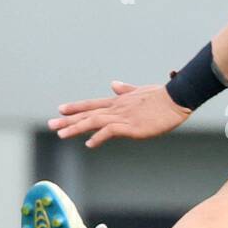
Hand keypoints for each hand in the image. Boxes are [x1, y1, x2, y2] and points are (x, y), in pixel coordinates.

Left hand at [48, 82, 190, 147]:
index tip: (61, 109)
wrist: (176, 98)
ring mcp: (123, 116)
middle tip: (51, 124)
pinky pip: (109, 131)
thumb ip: (126, 89)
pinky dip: (98, 137)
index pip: (92, 104)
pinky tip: (89, 143)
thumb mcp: (140, 91)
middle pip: (88, 113)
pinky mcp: (131, 126)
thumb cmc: (162, 95)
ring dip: (76, 128)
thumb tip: (114, 84)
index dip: (76, 107)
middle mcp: (117, 108)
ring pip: (93, 121)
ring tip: (61, 134)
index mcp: (119, 101)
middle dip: (68, 119)